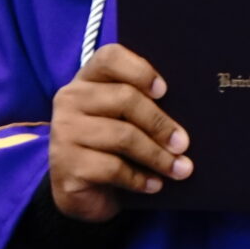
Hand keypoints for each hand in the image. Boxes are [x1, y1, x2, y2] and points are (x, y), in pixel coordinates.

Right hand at [49, 43, 187, 222]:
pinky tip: (154, 185)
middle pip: (125, 99)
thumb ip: (141, 105)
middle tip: (183, 143)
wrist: (78, 191)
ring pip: (123, 136)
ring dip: (158, 156)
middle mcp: (70, 99)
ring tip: (179, 169)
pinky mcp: (68, 165)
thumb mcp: (122, 120)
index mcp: (86, 79)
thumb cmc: (108, 147)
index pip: (109, 57)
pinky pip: (113, 168)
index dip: (140, 70)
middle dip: (160, 123)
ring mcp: (65, 132)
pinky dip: (140, 179)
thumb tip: (185, 113)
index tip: (164, 91)